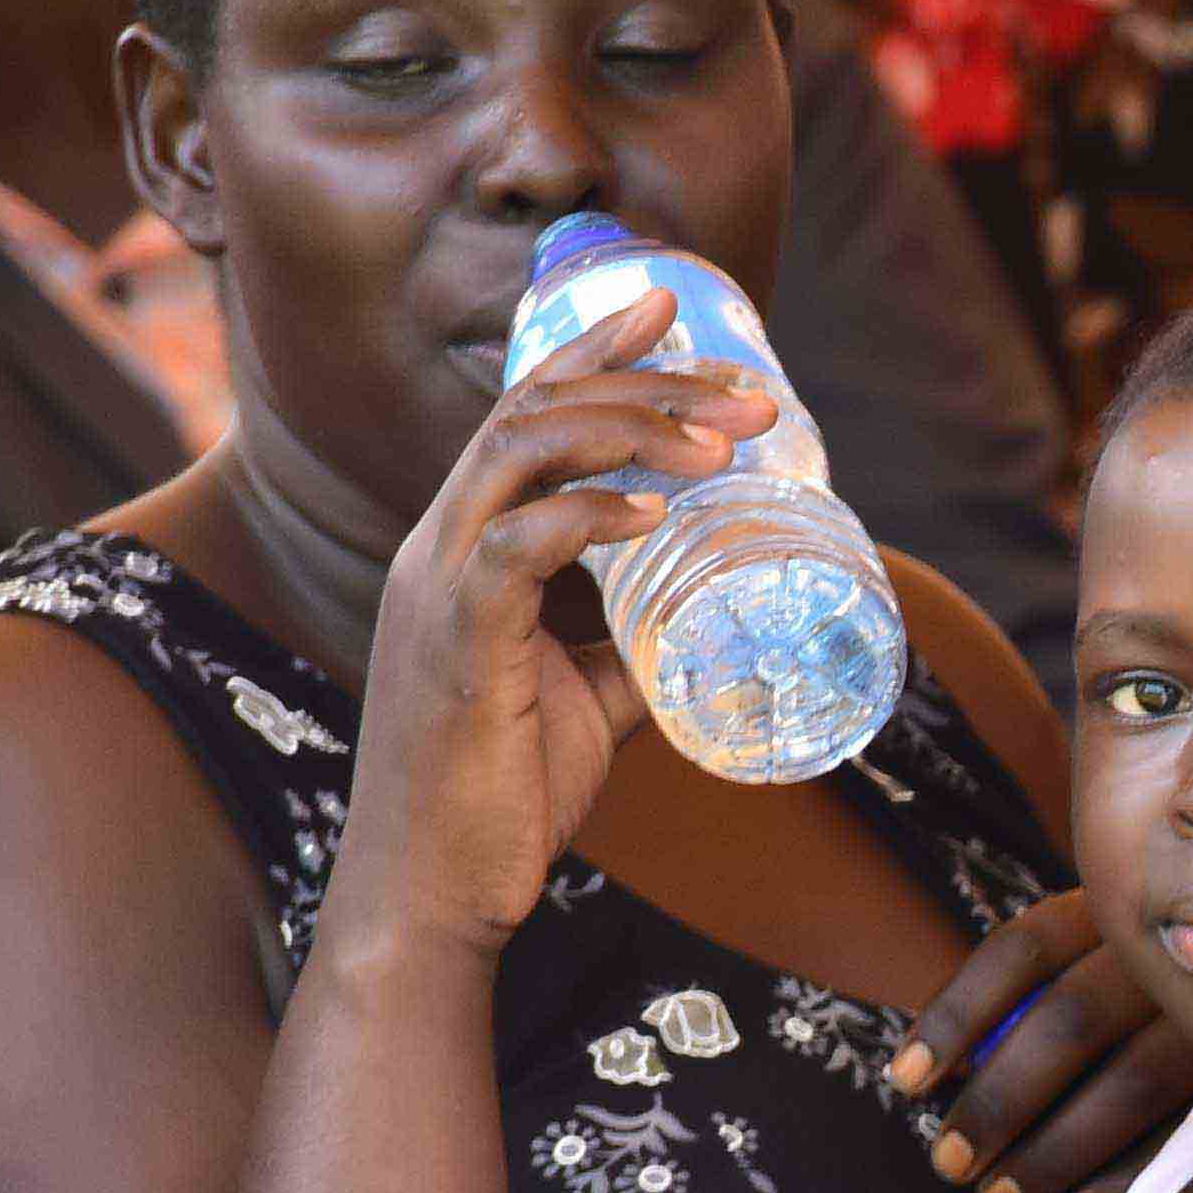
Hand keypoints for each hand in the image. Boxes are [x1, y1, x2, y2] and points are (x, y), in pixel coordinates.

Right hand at [352, 287, 748, 951]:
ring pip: (520, 453)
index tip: (670, 305)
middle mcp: (441, 544)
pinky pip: (517, 545)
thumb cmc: (497, 794)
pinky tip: (657, 514)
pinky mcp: (455, 638)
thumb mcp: (581, 701)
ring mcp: (437, 584)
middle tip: (755, 393)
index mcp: (466, 546)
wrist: (438, 887)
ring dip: (632, 433)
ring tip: (727, 442)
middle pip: (534, 411)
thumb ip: (625, 651)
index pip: (526, 413)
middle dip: (647, 382)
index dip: (595, 349)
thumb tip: (696, 630)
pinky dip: (589, 515)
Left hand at [887, 892, 1192, 1192]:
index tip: (904, 1084)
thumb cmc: (1152, 976)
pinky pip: (1189, 1131)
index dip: (955, 1016)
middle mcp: (1167, 948)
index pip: (1019, 951)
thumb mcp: (1096, 952)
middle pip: (1069, 1021)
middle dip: (1000, 1101)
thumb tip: (945, 1073)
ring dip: (1055, 1151)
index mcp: (1113, 906)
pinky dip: (1129, 1175)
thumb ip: (1031, 992)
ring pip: (1131, 1082)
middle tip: (951, 1163)